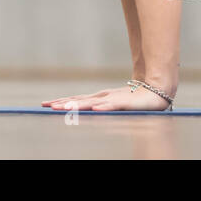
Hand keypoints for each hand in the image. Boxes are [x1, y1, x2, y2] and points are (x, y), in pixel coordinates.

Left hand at [42, 84, 172, 110]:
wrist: (156, 90)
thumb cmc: (135, 99)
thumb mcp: (113, 104)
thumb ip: (101, 107)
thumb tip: (86, 110)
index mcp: (99, 98)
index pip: (76, 99)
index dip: (60, 101)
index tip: (45, 104)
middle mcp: (103, 97)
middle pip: (79, 100)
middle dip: (62, 103)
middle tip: (46, 105)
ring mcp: (113, 99)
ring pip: (91, 103)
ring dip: (77, 105)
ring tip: (63, 108)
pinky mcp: (125, 102)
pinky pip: (112, 105)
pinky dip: (103, 107)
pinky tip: (94, 109)